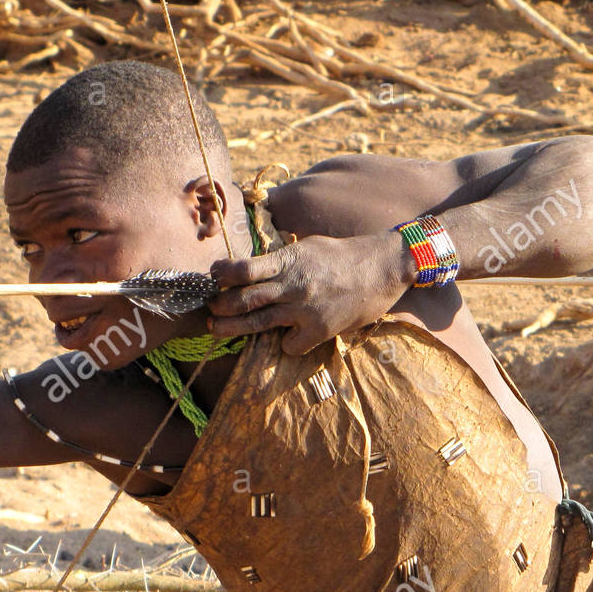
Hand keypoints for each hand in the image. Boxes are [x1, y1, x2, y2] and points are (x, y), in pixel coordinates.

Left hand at [207, 231, 412, 354]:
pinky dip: (285, 344)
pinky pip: (289, 345)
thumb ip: (281, 258)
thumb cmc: (344, 255)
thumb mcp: (308, 246)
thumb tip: (253, 267)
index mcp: (288, 260)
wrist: (384, 267)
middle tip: (209, 309)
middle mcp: (292, 284)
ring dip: (232, 328)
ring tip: (217, 329)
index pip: (243, 269)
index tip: (212, 277)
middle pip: (243, 300)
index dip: (221, 275)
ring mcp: (305, 309)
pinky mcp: (320, 329)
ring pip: (258, 324)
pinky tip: (290, 338)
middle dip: (219, 306)